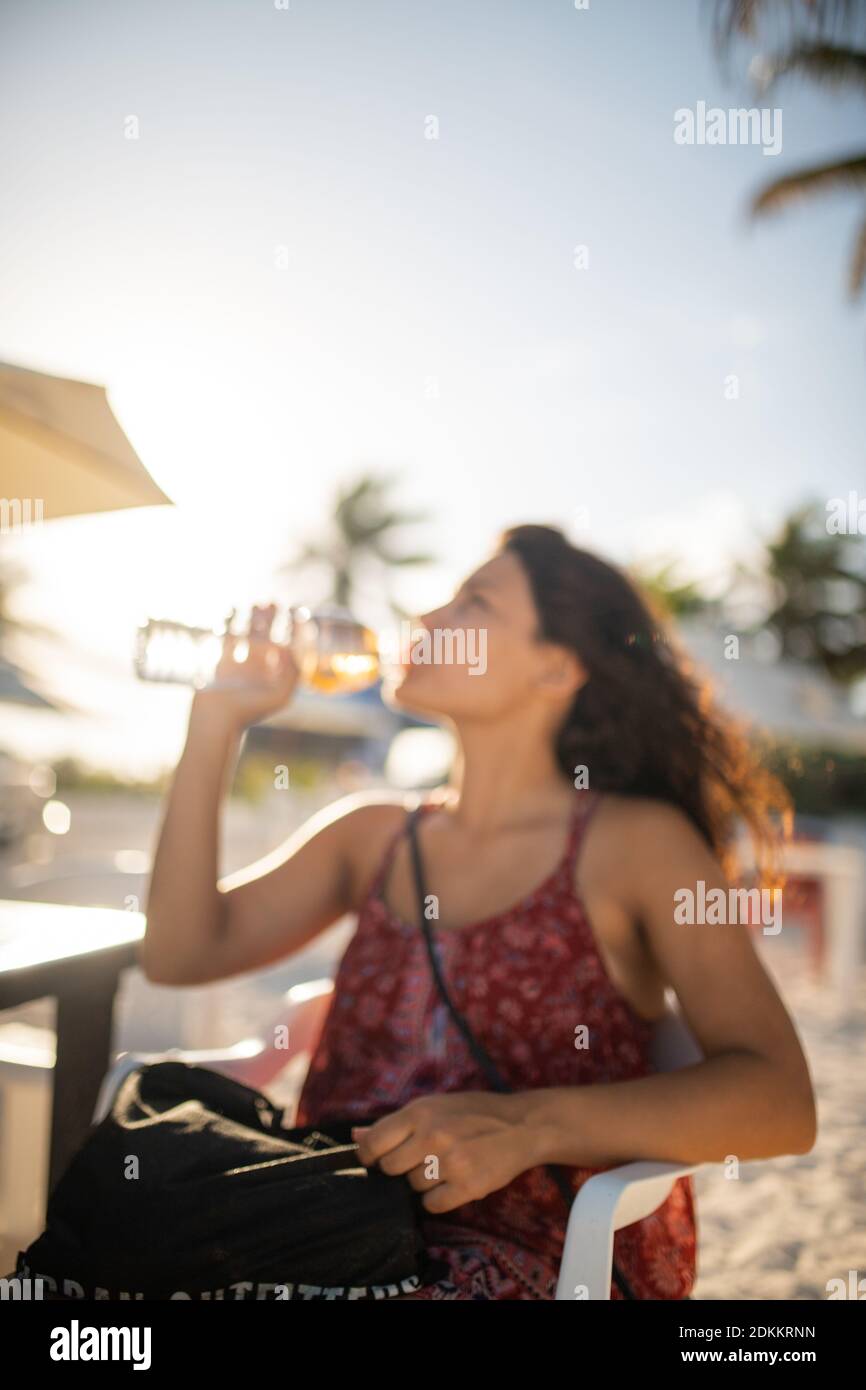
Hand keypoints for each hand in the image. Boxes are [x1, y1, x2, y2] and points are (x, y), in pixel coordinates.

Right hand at [190, 603, 299, 732]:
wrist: (216, 722)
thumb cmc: (249, 712)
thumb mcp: (280, 696)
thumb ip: (292, 673)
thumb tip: (292, 648)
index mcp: (275, 679)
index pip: (289, 649)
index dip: (294, 631)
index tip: (297, 613)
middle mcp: (260, 672)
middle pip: (269, 639)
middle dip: (272, 621)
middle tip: (275, 603)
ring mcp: (240, 667)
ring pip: (248, 637)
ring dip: (253, 619)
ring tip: (258, 604)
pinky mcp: (222, 665)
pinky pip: (227, 640)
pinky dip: (230, 624)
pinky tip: (233, 609)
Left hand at [350, 1092, 539, 1213]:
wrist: (522, 1125)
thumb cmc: (473, 1113)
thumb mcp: (434, 1106)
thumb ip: (395, 1123)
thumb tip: (355, 1137)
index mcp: (420, 1112)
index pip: (373, 1143)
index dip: (369, 1155)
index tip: (375, 1159)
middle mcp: (432, 1136)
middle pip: (390, 1168)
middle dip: (400, 1167)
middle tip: (419, 1159)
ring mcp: (451, 1162)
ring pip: (412, 1187)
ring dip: (423, 1181)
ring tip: (443, 1166)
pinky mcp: (468, 1187)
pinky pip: (432, 1205)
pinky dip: (438, 1198)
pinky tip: (452, 1182)